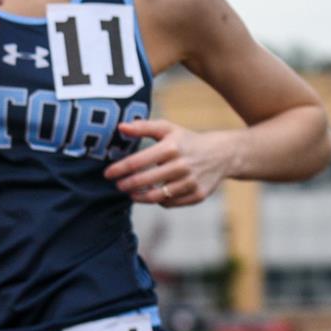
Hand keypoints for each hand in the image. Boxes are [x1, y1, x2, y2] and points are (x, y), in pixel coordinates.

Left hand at [105, 119, 233, 205]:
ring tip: (131, 193)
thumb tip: (120, 127)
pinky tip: (153, 195)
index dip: (119, 169)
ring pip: (157, 196)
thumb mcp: (167, 129)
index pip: (137, 162)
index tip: (107, 174)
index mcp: (171, 148)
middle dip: (126, 185)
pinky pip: (171, 203)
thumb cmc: (187, 140)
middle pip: (145, 182)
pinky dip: (159, 201)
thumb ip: (143, 127)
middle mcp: (182, 166)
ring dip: (140, 197)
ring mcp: (191, 182)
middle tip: (118, 186)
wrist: (222, 154)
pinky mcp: (198, 195)